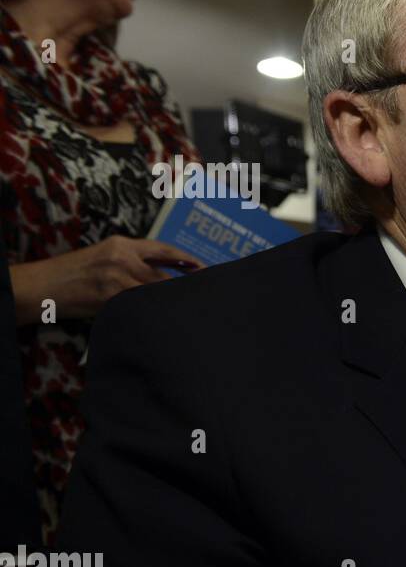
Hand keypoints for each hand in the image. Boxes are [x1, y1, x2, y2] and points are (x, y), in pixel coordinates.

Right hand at [9, 236, 200, 324]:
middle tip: (198, 299)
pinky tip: (158, 322)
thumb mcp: (104, 259)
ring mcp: (115, 276)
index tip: (204, 270)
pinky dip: (148, 313)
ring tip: (182, 314)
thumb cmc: (72, 276)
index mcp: (122, 244)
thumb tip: (163, 278)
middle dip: (180, 289)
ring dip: (166, 305)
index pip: (164, 249)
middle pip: (163, 275)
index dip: (187, 260)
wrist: (39, 285)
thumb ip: (132, 264)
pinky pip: (137, 306)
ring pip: (152, 292)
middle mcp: (121, 256)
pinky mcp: (108, 296)